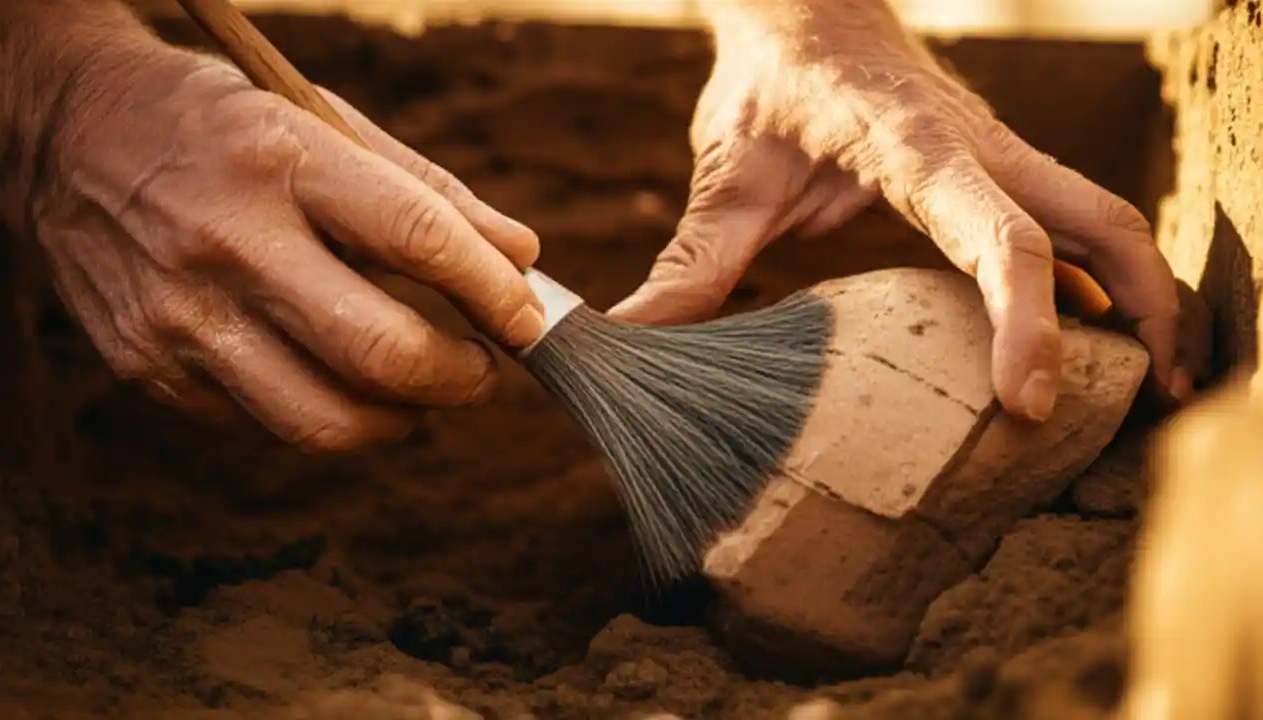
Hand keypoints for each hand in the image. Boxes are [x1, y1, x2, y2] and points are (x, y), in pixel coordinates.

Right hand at [28, 43, 541, 450]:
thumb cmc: (220, 126)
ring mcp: (179, 314)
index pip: (419, 239)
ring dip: (401, 419)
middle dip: (459, 379)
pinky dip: (324, 416)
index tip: (528, 321)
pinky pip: (265, 429)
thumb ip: (429, 192)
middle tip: (482, 371)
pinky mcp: (146, 367)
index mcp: (279, 159)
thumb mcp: (323, 122)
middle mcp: (226, 241)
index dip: (493, 293)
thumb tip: (523, 254)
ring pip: (324, 419)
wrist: (63, 134)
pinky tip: (338, 382)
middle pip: (379, 352)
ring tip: (422, 391)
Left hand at [611, 5, 1187, 420]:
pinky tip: (1099, 334)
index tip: (1028, 401)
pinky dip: (1101, 275)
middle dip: (1141, 308)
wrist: (807, 7)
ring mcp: (999, 152)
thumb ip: (692, 260)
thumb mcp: (726, 174)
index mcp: (916, 148)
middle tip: (1148, 401)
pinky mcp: (999, 164)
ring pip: (1103, 214)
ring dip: (1142, 290)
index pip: (998, 235)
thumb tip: (635, 340)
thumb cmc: (769, 87)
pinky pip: (1075, 217)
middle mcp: (978, 147)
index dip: (1025, 320)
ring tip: (1150, 383)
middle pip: (1095, 220)